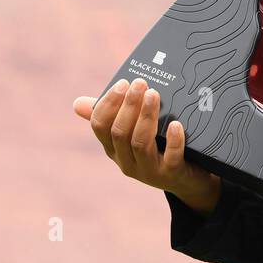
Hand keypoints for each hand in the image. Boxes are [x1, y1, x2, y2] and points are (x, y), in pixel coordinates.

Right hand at [73, 78, 220, 213]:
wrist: (186, 179)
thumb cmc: (156, 148)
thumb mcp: (132, 132)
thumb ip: (111, 116)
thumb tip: (77, 103)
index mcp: (113, 148)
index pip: (100, 126)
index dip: (108, 104)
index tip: (123, 83)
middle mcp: (126, 162)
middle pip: (120, 133)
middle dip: (129, 105)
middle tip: (140, 83)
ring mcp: (148, 171)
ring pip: (140, 143)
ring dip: (146, 116)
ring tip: (154, 95)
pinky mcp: (171, 174)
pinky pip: (170, 158)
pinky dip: (173, 140)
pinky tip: (176, 124)